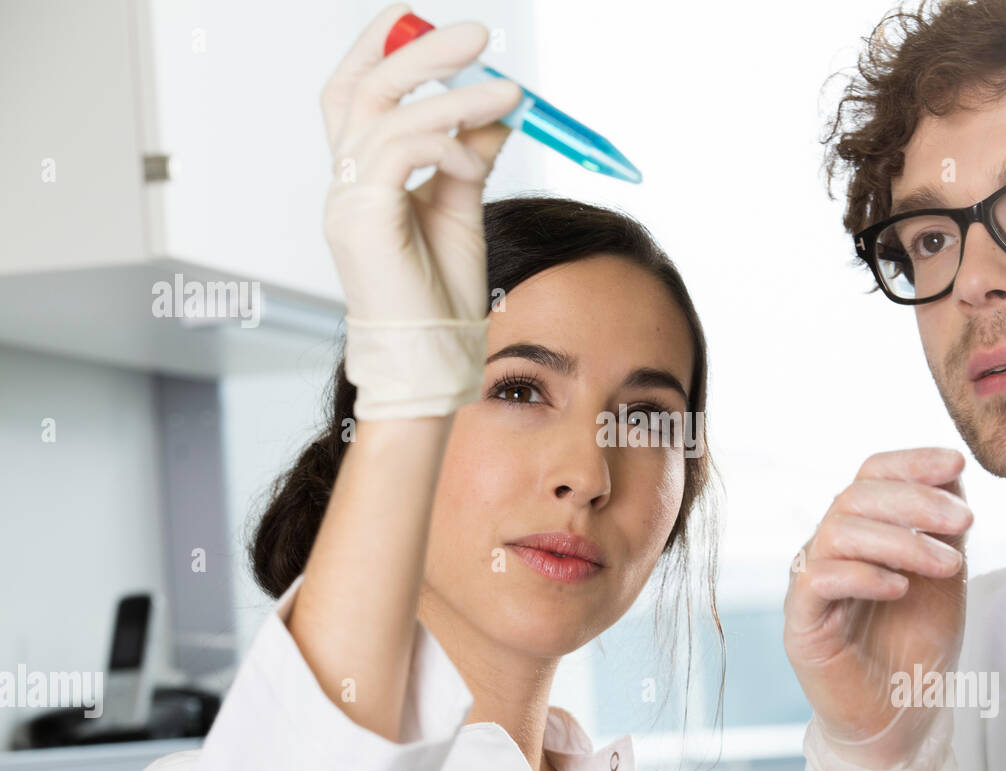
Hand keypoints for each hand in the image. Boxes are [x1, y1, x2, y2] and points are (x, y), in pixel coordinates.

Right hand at [318, 5, 523, 417]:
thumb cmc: (441, 291)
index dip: (375, 46)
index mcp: (361, 176)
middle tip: (481, 33)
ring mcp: (346, 202)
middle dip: (423, 51)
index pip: (352, 92)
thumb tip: (500, 102)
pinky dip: (446, 146)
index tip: (413, 14)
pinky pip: (401, 154)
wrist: (432, 353)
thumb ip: (471, 150)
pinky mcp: (361, 221)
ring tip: (512, 96)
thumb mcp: (464, 202)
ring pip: (390, 116)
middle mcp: (344, 183)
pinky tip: (477, 162)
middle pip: (367, 88)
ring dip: (457, 97)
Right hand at [784, 448, 971, 770]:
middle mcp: (828, 547)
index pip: (871, 474)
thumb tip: (954, 473)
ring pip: (838, 531)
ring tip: (947, 566)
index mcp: (862, 528)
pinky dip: (864, 576)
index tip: (957, 464)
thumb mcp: (944, 576)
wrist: (901, 716)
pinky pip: (819, 579)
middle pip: (855, 495)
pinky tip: (900, 589)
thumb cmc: (916, 645)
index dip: (910, 462)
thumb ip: (943, 528)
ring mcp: (810, 581)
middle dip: (915, 501)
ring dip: (900, 541)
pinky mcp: (801, 621)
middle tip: (964, 522)